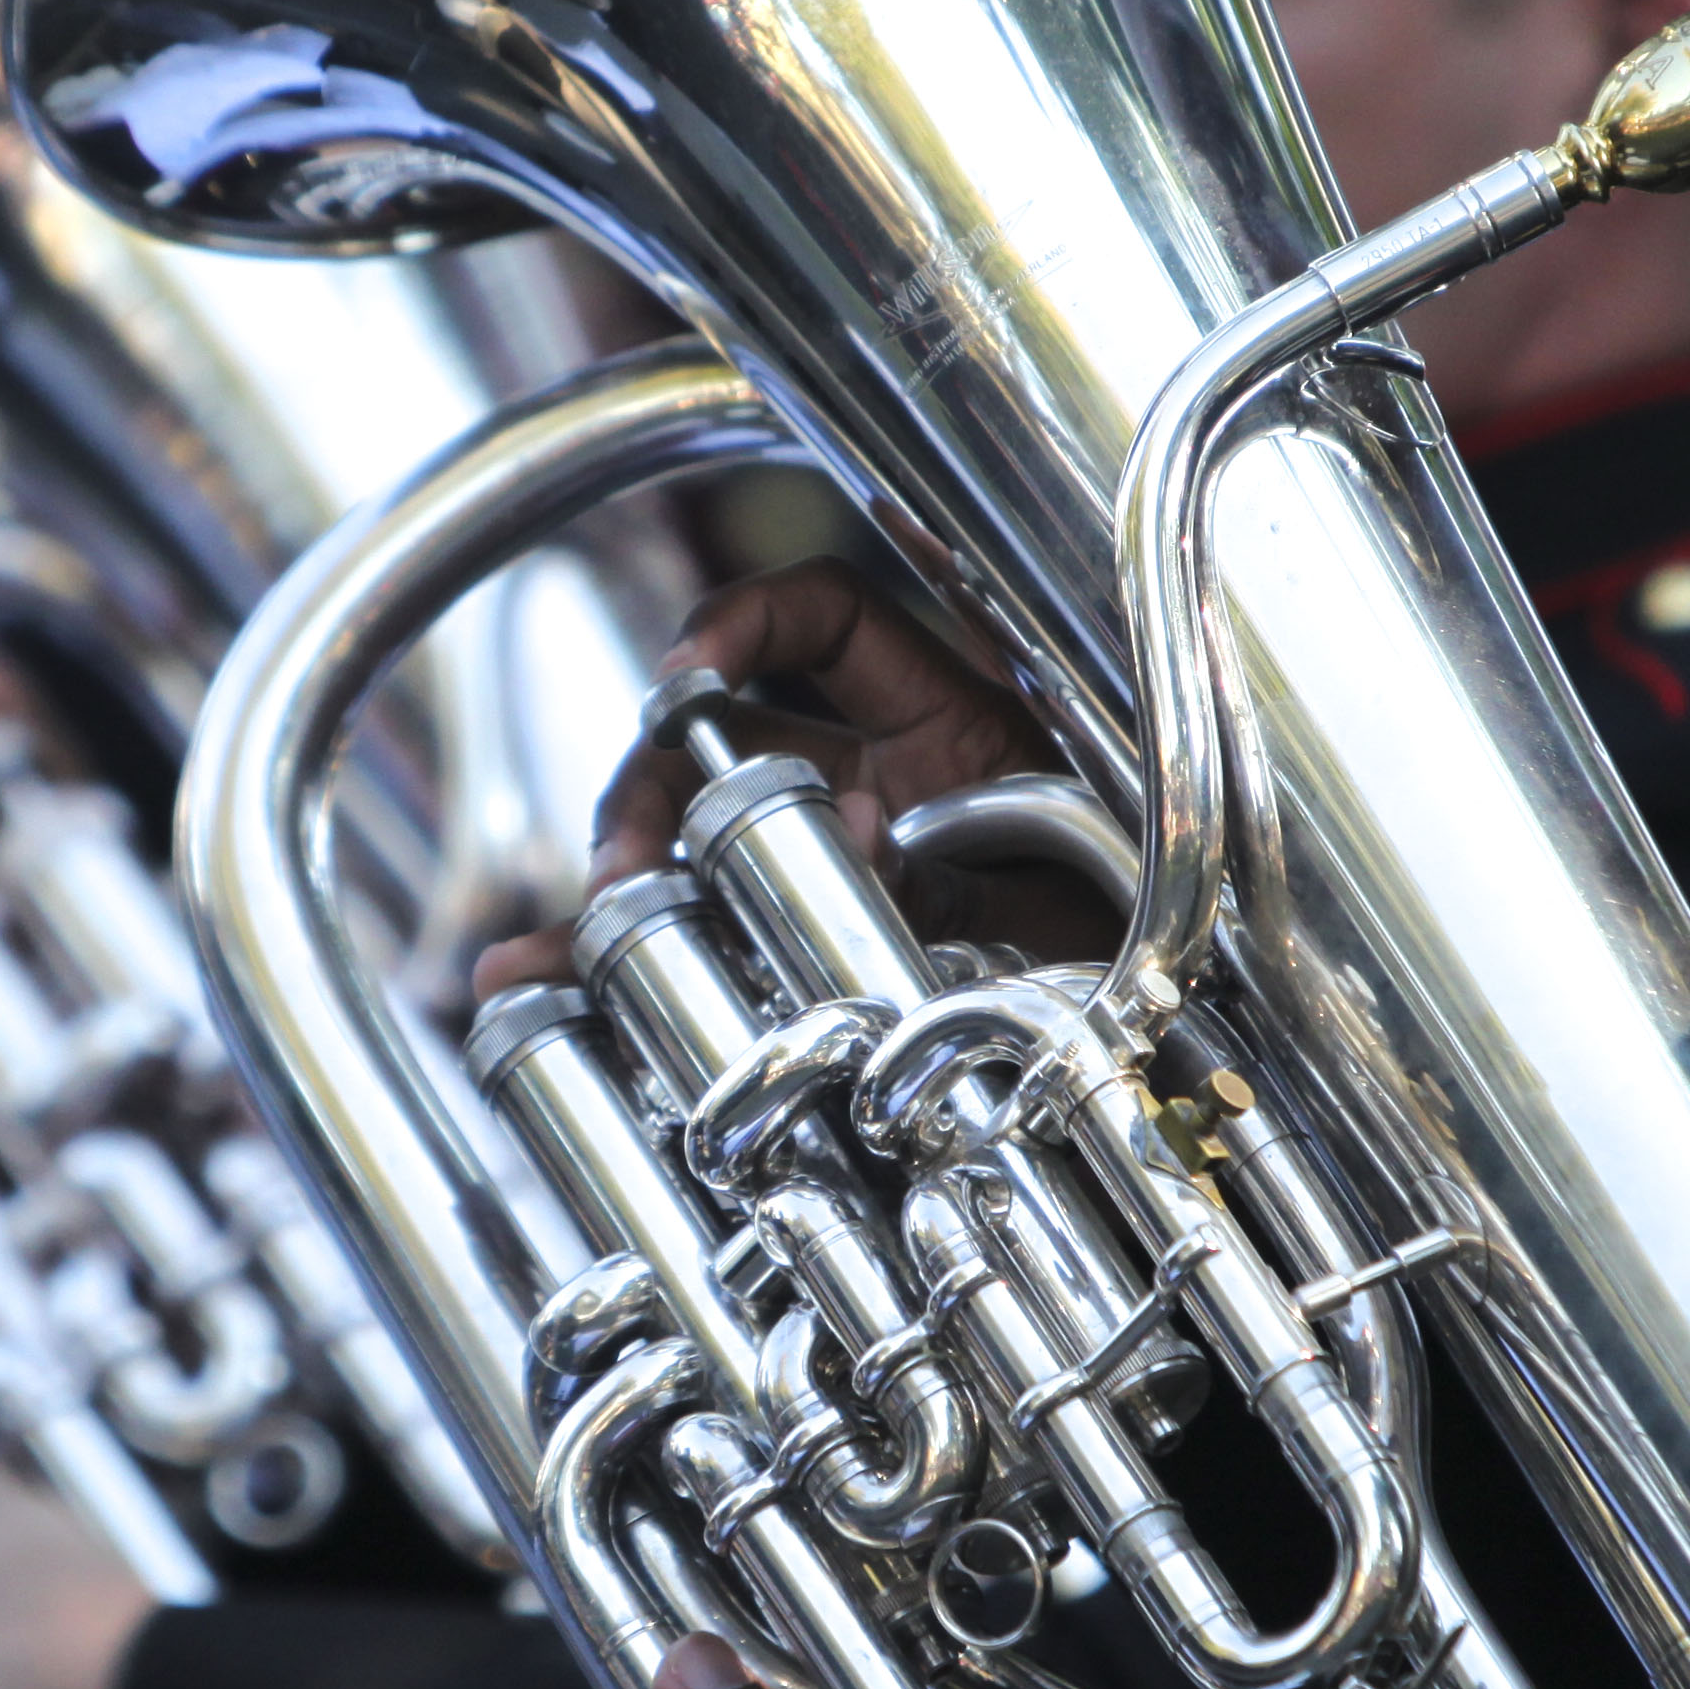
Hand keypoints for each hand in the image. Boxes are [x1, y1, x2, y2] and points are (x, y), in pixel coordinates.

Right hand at [471, 562, 1116, 1003]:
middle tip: (623, 868)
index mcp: (950, 727)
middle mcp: (875, 781)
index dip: (745, 620)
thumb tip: (855, 835)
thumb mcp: (1061, 906)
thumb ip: (961, 871)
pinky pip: (693, 936)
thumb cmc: (1136, 964)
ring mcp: (827, 866)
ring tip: (551, 950)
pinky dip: (611, 965)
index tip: (683, 675)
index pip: (827, 618)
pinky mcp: (792, 947)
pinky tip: (530, 987)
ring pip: (687, 842)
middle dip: (649, 791)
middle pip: (722, 739)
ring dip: (611, 882)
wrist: (1159, 1070)